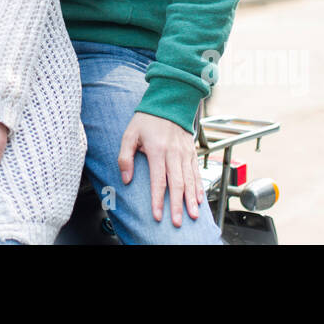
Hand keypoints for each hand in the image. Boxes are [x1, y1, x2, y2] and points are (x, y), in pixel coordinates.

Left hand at [117, 111, 205, 225]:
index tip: (157, 215)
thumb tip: (126, 179)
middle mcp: (173, 153)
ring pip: (189, 180)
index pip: (158, 180)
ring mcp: (185, 153)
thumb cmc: (147, 119)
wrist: (169, 102)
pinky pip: (196, 172)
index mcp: (157, 150)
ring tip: (192, 215)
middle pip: (177, 183)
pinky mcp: (192, 152)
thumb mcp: (129, 134)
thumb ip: (125, 157)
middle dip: (177, 205)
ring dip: (191, 199)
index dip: (158, 199)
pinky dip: (199, 187)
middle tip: (177, 222)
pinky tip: (199, 199)